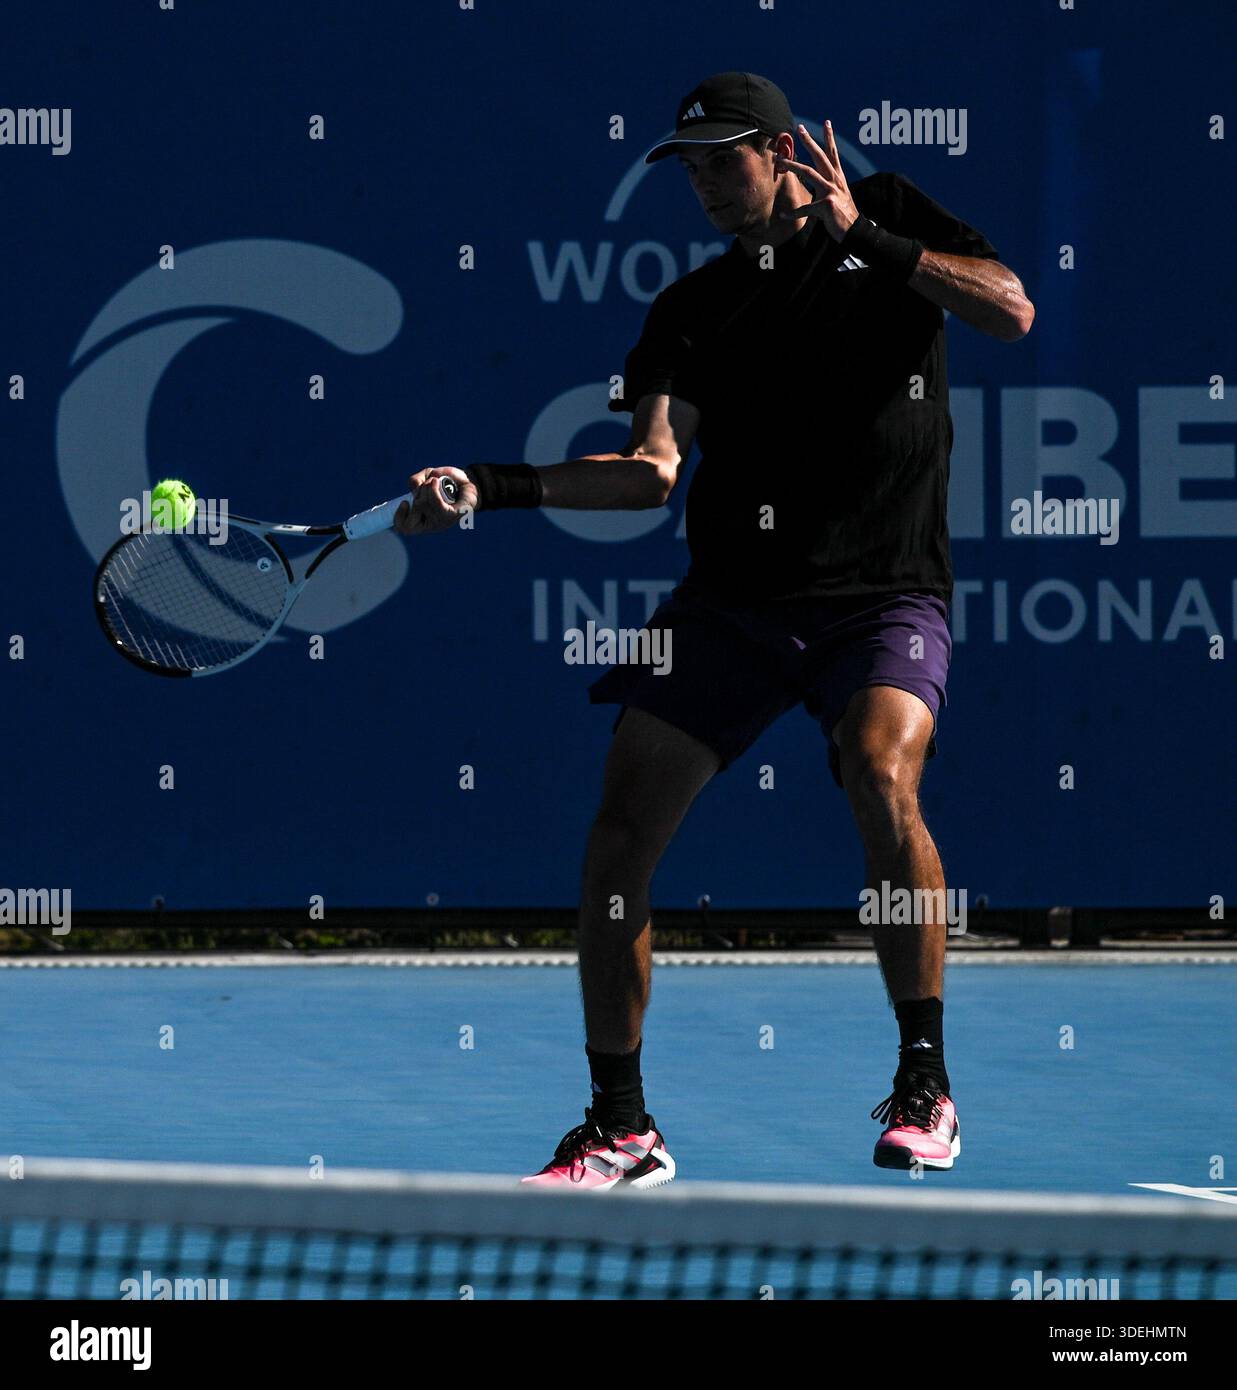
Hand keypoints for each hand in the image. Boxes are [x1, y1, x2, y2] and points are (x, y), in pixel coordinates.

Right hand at [393, 467, 475, 534]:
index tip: (404, 502)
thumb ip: (415, 481)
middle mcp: (432, 524)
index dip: (399, 517)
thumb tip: (414, 489)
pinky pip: (437, 504)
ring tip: (434, 481)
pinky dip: (433, 491)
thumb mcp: (426, 477)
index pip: (404, 528)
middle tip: (424, 489)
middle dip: (415, 498)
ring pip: (423, 506)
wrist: (468, 481)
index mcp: (422, 520)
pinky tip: (434, 482)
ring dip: (425, 489)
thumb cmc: (446, 482)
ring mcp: (443, 521)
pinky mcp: (453, 515)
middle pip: (413, 515)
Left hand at [774, 120, 860, 242]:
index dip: (830, 137)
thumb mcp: (838, 195)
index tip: (826, 122)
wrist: (854, 230)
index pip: (833, 154)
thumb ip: (828, 186)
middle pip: (820, 156)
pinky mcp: (826, 205)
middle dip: (810, 141)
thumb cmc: (844, 214)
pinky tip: (783, 215)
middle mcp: (835, 181)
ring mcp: (831, 191)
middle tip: (800, 128)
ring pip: (809, 173)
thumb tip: (816, 181)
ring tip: (781, 162)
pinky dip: (793, 213)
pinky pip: (805, 208)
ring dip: (793, 166)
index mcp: (838, 177)